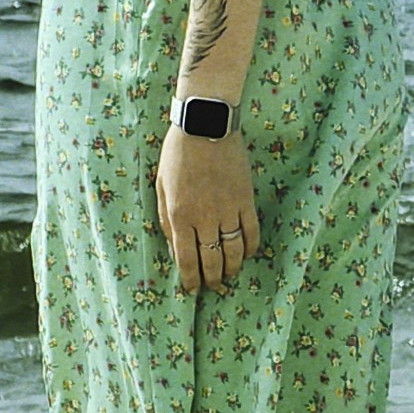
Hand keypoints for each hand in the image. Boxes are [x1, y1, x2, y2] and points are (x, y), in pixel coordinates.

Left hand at [155, 122, 260, 293]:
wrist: (205, 124)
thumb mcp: (161, 186)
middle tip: (212, 286)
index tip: (191, 288)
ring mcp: (228, 209)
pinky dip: (250, 247)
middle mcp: (204, 217)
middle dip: (212, 278)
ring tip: (229, 275)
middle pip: (212, 259)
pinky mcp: (246, 199)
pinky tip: (246, 254)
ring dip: (232, 268)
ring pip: (234, 250)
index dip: (189, 279)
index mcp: (179, 215)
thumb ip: (166, 220)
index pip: (186, 259)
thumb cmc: (177, 154)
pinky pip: (252, 231)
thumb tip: (174, 249)